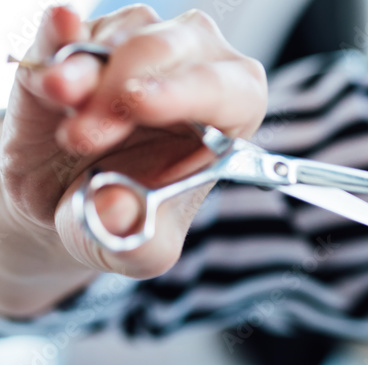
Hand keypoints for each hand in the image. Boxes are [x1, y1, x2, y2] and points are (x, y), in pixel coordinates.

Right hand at [0, 5, 266, 314]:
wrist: (64, 204)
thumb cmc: (123, 217)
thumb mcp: (136, 249)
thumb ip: (136, 236)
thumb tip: (115, 208)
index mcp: (230, 117)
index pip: (231, 87)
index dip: (188, 90)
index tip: (140, 106)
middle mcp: (193, 70)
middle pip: (172, 49)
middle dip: (123, 90)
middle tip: (84, 139)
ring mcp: (139, 47)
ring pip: (123, 35)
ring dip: (86, 77)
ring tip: (66, 131)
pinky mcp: (82, 41)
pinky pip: (72, 28)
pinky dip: (58, 40)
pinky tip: (52, 68)